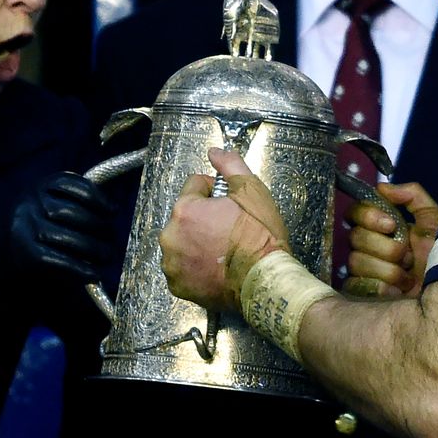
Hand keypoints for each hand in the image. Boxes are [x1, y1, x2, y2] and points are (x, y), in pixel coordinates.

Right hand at [0, 172, 113, 287]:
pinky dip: (82, 269)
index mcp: (36, 188)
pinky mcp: (26, 256)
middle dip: (101, 227)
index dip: (97, 197)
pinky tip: (93, 274)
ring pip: (72, 238)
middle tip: (111, 240)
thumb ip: (67, 202)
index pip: (72, 185)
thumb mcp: (40, 205)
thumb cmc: (25, 230)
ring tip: (106, 256)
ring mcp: (26, 229)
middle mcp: (29, 204)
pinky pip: (62, 261)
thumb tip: (110, 209)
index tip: (112, 210)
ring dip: (96, 249)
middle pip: (76, 214)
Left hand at [159, 148, 288, 311]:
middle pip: (185, 216)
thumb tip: (214, 152)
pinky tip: (215, 268)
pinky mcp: (177, 286)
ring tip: (222, 251)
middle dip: (203, 219)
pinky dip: (194, 267)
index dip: (214, 192)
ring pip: (182, 242)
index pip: (194, 186)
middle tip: (228, 230)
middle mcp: (170, 236)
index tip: (230, 205)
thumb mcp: (252, 192)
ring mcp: (172, 264)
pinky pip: (182, 268)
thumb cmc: (260, 236)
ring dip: (196, 242)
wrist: (266, 282)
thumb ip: (230, 166)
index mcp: (185, 210)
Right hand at [341, 181, 437, 296]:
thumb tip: (381, 187)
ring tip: (408, 276)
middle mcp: (371, 245)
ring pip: (356, 261)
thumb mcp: (435, 218)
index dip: (369, 217)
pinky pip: (354, 285)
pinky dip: (378, 287)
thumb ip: (412, 195)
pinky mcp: (366, 292)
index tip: (391, 225)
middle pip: (355, 237)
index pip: (356, 212)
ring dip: (388, 270)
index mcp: (383, 226)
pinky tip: (397, 290)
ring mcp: (367, 270)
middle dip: (386, 248)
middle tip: (409, 256)